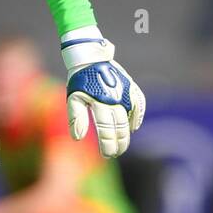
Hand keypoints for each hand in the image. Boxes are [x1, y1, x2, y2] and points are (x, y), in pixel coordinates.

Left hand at [62, 28, 145, 158]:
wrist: (90, 57)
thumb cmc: (79, 79)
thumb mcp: (73, 98)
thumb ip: (76, 118)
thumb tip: (78, 138)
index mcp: (99, 103)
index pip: (106, 129)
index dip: (108, 144)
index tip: (108, 155)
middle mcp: (114, 99)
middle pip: (119, 127)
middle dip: (118, 143)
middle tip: (115, 153)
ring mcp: (125, 92)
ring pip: (129, 118)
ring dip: (127, 133)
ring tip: (123, 145)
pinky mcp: (130, 86)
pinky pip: (138, 104)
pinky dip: (137, 117)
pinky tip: (133, 127)